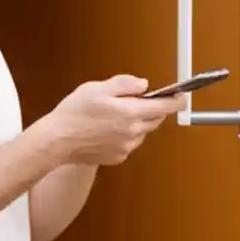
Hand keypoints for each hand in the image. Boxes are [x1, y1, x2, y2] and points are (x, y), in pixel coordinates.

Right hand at [40, 74, 186, 165]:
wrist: (57, 141)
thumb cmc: (73, 114)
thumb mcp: (97, 88)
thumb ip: (124, 84)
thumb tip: (143, 85)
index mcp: (130, 113)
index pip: (165, 107)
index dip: (177, 101)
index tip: (182, 97)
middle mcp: (132, 132)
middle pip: (155, 119)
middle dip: (151, 109)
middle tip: (134, 100)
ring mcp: (126, 147)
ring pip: (142, 131)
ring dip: (136, 122)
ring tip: (113, 116)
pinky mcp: (118, 156)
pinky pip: (129, 143)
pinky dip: (125, 135)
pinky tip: (106, 129)